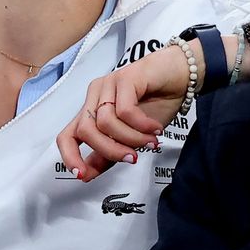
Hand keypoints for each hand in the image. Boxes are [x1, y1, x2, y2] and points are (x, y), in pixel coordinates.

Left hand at [57, 43, 195, 180]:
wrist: (183, 74)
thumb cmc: (159, 101)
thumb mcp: (132, 136)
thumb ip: (109, 153)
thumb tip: (86, 175)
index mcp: (92, 110)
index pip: (67, 135)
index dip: (70, 157)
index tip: (82, 175)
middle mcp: (95, 96)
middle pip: (84, 131)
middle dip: (109, 150)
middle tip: (132, 157)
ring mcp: (108, 84)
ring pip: (104, 122)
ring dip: (131, 138)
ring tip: (150, 141)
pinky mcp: (124, 78)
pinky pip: (125, 111)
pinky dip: (141, 125)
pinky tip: (155, 128)